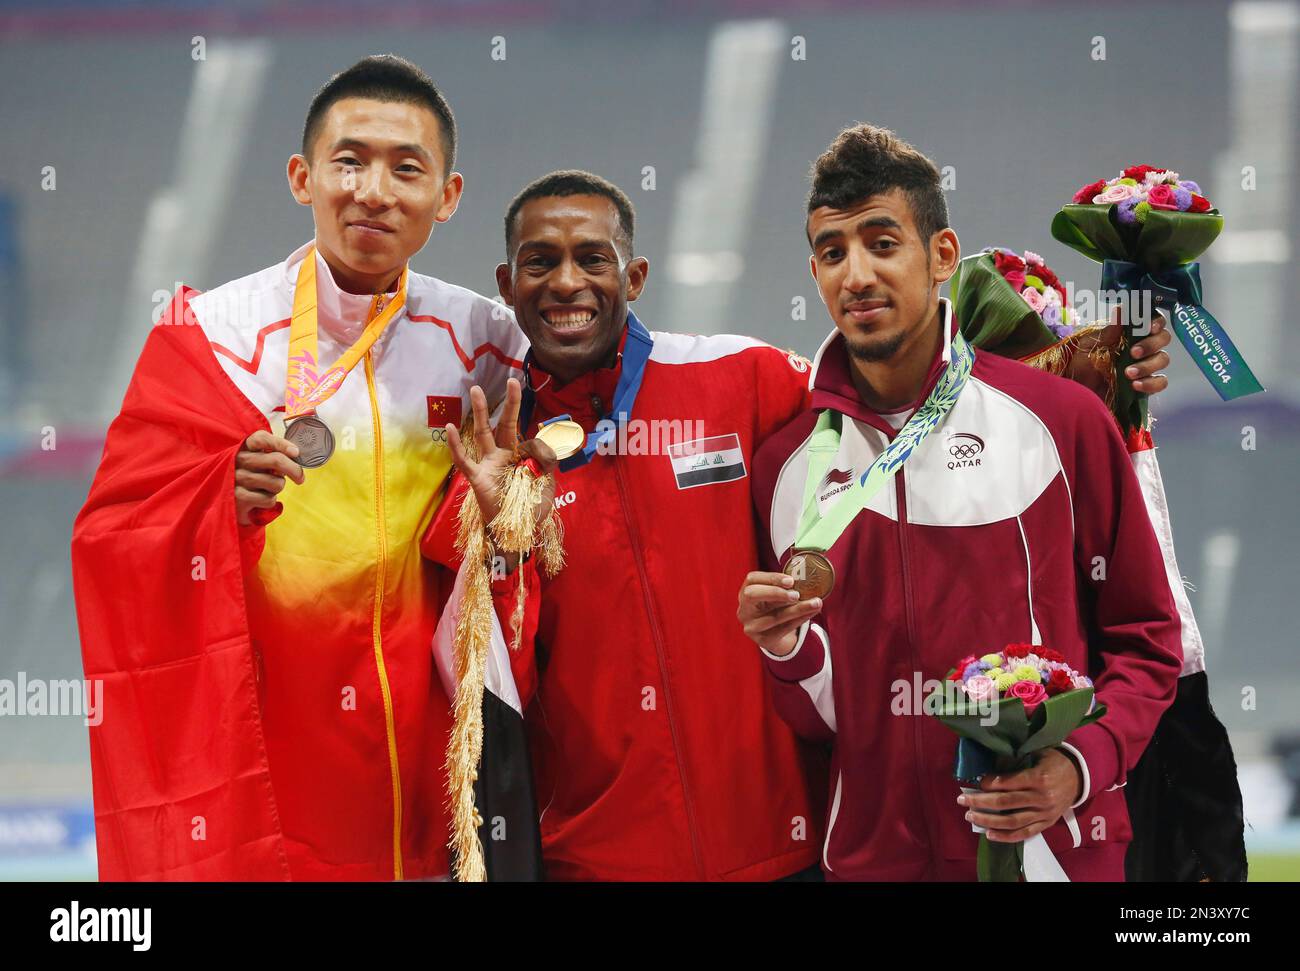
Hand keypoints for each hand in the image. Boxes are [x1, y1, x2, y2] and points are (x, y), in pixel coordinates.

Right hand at [235, 430, 304, 525]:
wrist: (228, 502)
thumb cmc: (251, 478)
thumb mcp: (259, 463)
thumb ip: (274, 456)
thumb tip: (295, 456)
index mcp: (244, 447)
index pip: (262, 438)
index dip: (281, 444)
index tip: (296, 452)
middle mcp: (238, 459)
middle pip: (276, 460)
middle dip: (294, 470)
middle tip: (300, 478)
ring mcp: (236, 477)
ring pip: (276, 482)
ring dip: (278, 488)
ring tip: (268, 488)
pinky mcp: (237, 496)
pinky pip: (268, 499)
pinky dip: (270, 501)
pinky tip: (260, 499)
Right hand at [446, 378, 557, 545]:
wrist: (519, 533)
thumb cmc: (532, 509)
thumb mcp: (547, 482)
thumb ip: (546, 461)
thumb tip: (538, 441)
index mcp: (521, 456)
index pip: (523, 431)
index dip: (525, 420)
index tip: (524, 398)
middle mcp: (504, 455)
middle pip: (504, 424)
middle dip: (507, 404)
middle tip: (510, 380)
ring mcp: (489, 465)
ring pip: (483, 434)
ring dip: (479, 413)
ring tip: (475, 390)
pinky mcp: (478, 479)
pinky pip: (465, 460)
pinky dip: (457, 446)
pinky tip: (451, 429)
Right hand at [736, 571, 822, 656]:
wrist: (772, 635)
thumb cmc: (774, 609)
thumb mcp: (773, 596)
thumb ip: (783, 586)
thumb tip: (804, 577)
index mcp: (745, 593)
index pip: (752, 579)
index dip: (771, 578)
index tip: (791, 580)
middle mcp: (744, 609)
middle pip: (753, 595)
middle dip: (775, 593)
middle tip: (796, 594)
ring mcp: (751, 626)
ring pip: (774, 616)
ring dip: (798, 609)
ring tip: (816, 603)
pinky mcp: (763, 639)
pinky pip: (784, 628)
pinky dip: (800, 619)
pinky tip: (811, 612)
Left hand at [957, 748, 1082, 843]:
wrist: (1080, 777)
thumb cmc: (1054, 761)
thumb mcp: (1038, 752)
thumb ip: (1016, 758)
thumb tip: (990, 762)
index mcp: (1039, 778)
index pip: (1009, 783)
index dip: (989, 784)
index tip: (976, 783)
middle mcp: (1042, 798)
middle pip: (1006, 803)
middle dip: (981, 802)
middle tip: (962, 800)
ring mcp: (1045, 813)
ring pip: (1013, 821)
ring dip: (989, 821)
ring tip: (970, 817)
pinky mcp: (1046, 824)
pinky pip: (1025, 833)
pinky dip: (1006, 836)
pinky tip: (989, 835)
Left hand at [1071, 304, 1170, 396]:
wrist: (1078, 393)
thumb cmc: (1081, 366)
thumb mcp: (1088, 347)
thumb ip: (1107, 331)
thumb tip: (1121, 310)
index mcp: (1129, 333)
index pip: (1152, 320)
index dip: (1156, 321)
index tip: (1150, 327)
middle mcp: (1142, 347)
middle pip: (1163, 338)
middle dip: (1151, 344)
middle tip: (1134, 352)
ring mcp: (1145, 365)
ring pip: (1163, 359)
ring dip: (1148, 365)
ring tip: (1127, 373)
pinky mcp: (1146, 384)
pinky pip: (1160, 382)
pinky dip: (1151, 383)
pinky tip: (1135, 385)